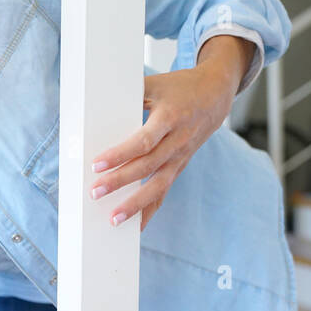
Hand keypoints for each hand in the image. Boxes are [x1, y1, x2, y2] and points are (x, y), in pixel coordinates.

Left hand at [90, 34, 253, 230]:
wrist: (215, 96)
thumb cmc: (180, 88)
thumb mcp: (157, 83)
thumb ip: (131, 92)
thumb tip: (97, 97)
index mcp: (170, 118)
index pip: (144, 141)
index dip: (121, 154)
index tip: (98, 164)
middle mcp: (178, 141)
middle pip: (147, 166)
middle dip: (120, 182)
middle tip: (95, 192)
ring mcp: (180, 157)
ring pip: (158, 186)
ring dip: (135, 205)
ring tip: (113, 220)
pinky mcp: (178, 167)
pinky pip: (164, 192)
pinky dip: (150, 211)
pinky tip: (136, 226)